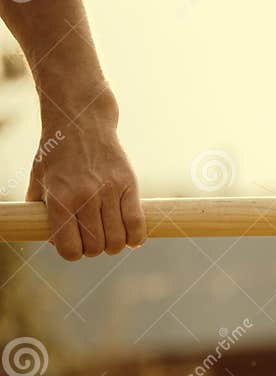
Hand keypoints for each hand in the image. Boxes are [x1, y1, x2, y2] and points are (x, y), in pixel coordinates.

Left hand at [25, 91, 145, 260]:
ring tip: (112, 239)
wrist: (81, 121)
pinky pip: (136, 223)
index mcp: (58, 198)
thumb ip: (40, 208)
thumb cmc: (57, 153)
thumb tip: (50, 237)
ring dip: (114, 245)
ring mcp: (108, 190)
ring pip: (117, 239)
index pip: (69, 248)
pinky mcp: (128, 184)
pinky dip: (136, 237)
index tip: (75, 249)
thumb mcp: (38, 178)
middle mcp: (84, 196)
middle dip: (94, 250)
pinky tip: (132, 239)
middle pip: (95, 246)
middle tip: (94, 241)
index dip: (72, 254)